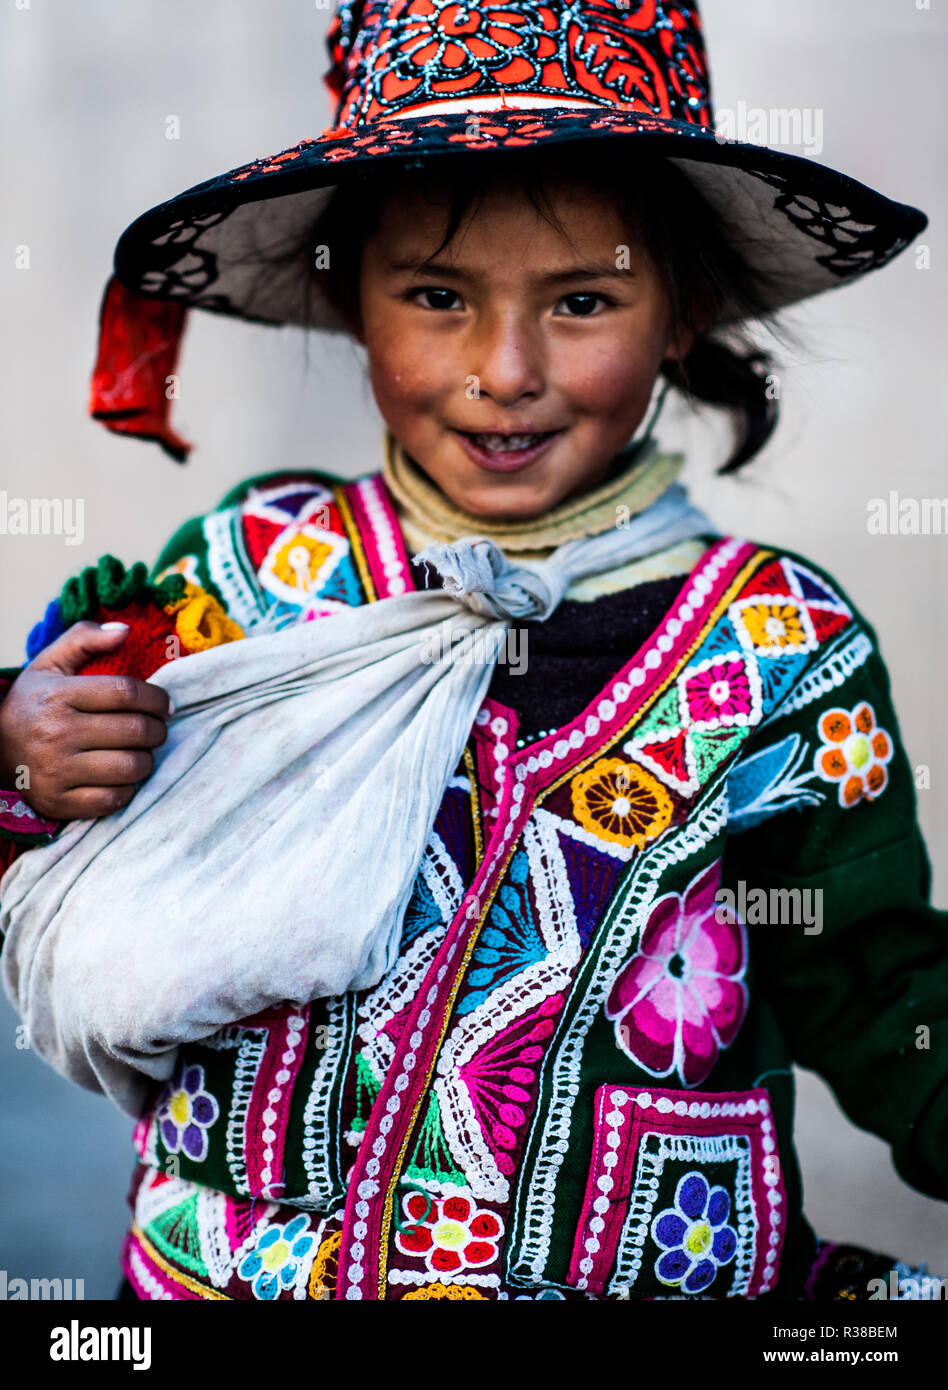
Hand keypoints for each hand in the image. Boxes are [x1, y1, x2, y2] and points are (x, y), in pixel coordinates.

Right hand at [0, 622, 173, 820]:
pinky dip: (127, 788)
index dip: (156, 698)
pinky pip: (114, 799)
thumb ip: (85, 639)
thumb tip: (125, 630)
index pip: (125, 692)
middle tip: (158, 729)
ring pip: (130, 767)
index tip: (165, 704)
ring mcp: (57, 771)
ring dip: (147, 760)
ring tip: (141, 752)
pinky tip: (122, 776)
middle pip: (135, 730)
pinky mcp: (58, 802)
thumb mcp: (50, 664)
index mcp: (58, 696)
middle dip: (158, 729)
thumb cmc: (33, 703)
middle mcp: (56, 733)